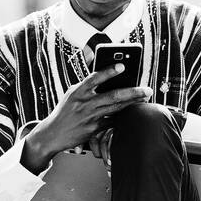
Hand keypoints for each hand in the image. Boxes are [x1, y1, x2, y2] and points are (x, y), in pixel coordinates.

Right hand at [22, 64, 150, 172]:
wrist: (53, 134)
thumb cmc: (65, 112)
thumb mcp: (71, 95)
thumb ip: (86, 87)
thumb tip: (104, 78)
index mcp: (77, 92)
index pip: (94, 78)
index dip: (108, 71)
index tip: (122, 66)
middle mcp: (84, 104)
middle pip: (112, 95)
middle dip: (132, 92)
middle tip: (147, 89)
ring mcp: (89, 117)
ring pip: (116, 108)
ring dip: (132, 103)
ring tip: (145, 97)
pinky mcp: (93, 129)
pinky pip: (112, 122)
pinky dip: (123, 117)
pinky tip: (134, 113)